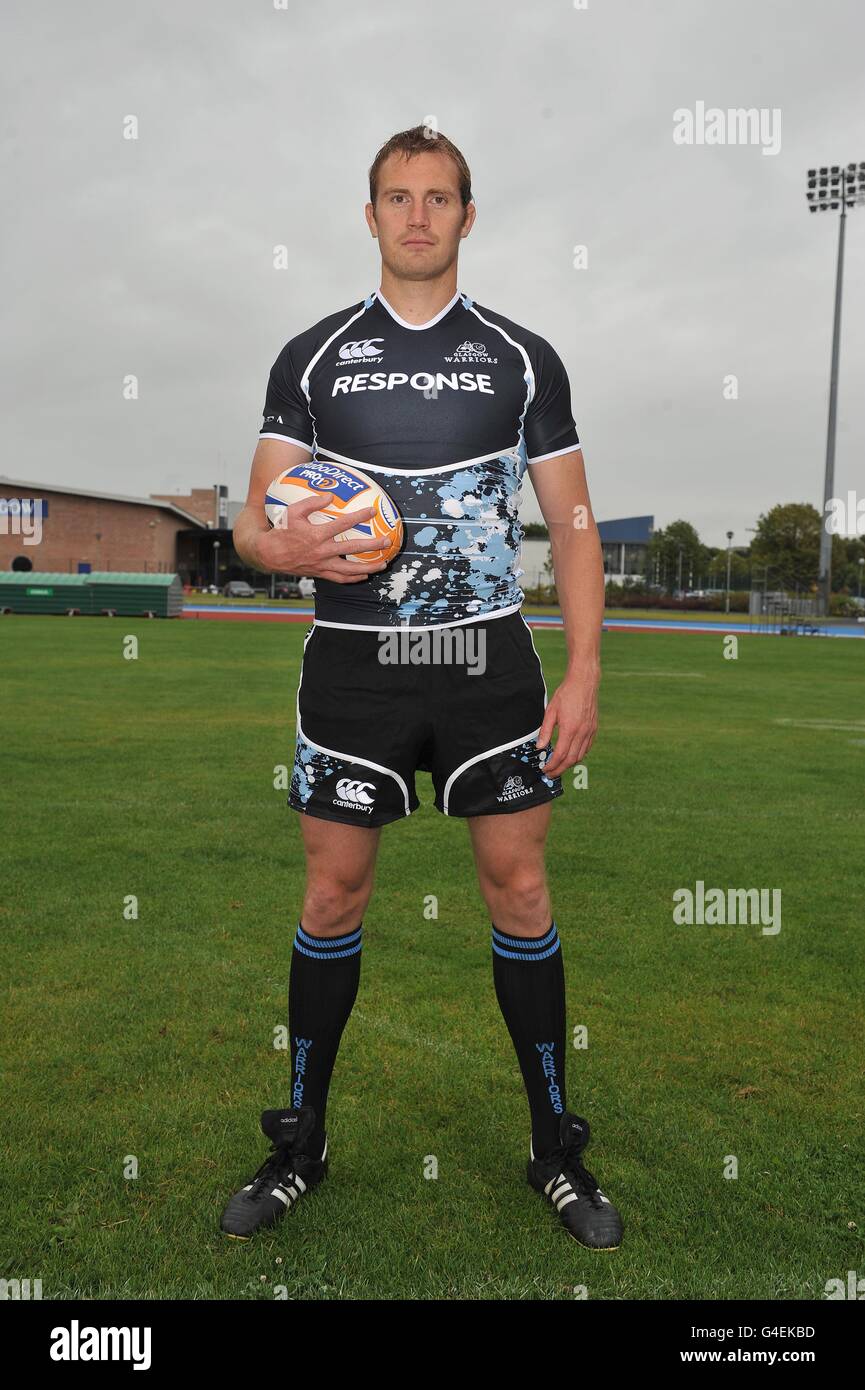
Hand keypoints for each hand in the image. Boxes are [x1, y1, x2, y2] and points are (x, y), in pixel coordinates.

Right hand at [255, 492, 387, 583]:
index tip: (372, 510)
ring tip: (383, 564)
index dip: (359, 516)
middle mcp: (322, 551)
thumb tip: (330, 496)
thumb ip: (312, 502)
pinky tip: (364, 575)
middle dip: (372, 545)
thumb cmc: (282, 531)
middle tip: (387, 541)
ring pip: (350, 569)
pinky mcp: (320, 573)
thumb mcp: (293, 512)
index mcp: (317, 535)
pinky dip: (354, 578)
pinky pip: (340, 579)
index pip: (343, 524)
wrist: (269, 555)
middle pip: (353, 548)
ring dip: (368, 567)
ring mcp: (322, 564)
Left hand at [536, 669, 598, 777]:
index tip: (545, 769)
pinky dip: (578, 755)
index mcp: (570, 729)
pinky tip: (571, 755)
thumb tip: (540, 747)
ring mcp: (590, 732)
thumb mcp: (550, 711)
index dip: (552, 765)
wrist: (584, 683)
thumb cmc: (566, 694)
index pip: (560, 755)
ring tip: (559, 767)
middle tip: (550, 774)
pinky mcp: (594, 729)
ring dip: (569, 764)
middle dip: (560, 770)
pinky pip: (587, 748)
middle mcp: (582, 733)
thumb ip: (545, 731)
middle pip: (571, 760)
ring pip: (580, 756)